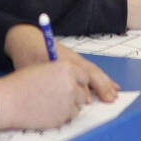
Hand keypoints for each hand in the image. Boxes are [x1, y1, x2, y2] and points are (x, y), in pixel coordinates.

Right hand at [0, 60, 90, 131]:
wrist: (9, 99)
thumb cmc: (21, 82)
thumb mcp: (44, 68)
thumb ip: (61, 74)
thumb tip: (72, 83)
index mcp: (66, 68)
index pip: (84, 76)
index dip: (78, 82)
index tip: (74, 85)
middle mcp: (71, 84)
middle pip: (82, 93)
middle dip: (74, 95)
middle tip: (61, 96)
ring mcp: (68, 101)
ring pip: (78, 106)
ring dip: (69, 106)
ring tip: (52, 103)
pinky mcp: (62, 117)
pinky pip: (69, 117)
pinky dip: (62, 115)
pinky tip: (49, 110)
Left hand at [4, 25, 118, 102]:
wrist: (25, 39)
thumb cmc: (27, 56)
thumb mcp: (37, 71)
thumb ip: (55, 82)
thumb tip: (73, 97)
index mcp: (63, 60)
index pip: (78, 75)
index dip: (84, 90)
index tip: (88, 101)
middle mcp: (72, 58)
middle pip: (90, 71)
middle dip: (102, 85)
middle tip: (111, 98)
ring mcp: (75, 58)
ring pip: (93, 70)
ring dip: (105, 81)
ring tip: (115, 92)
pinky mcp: (75, 60)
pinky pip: (91, 69)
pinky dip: (101, 77)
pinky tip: (110, 84)